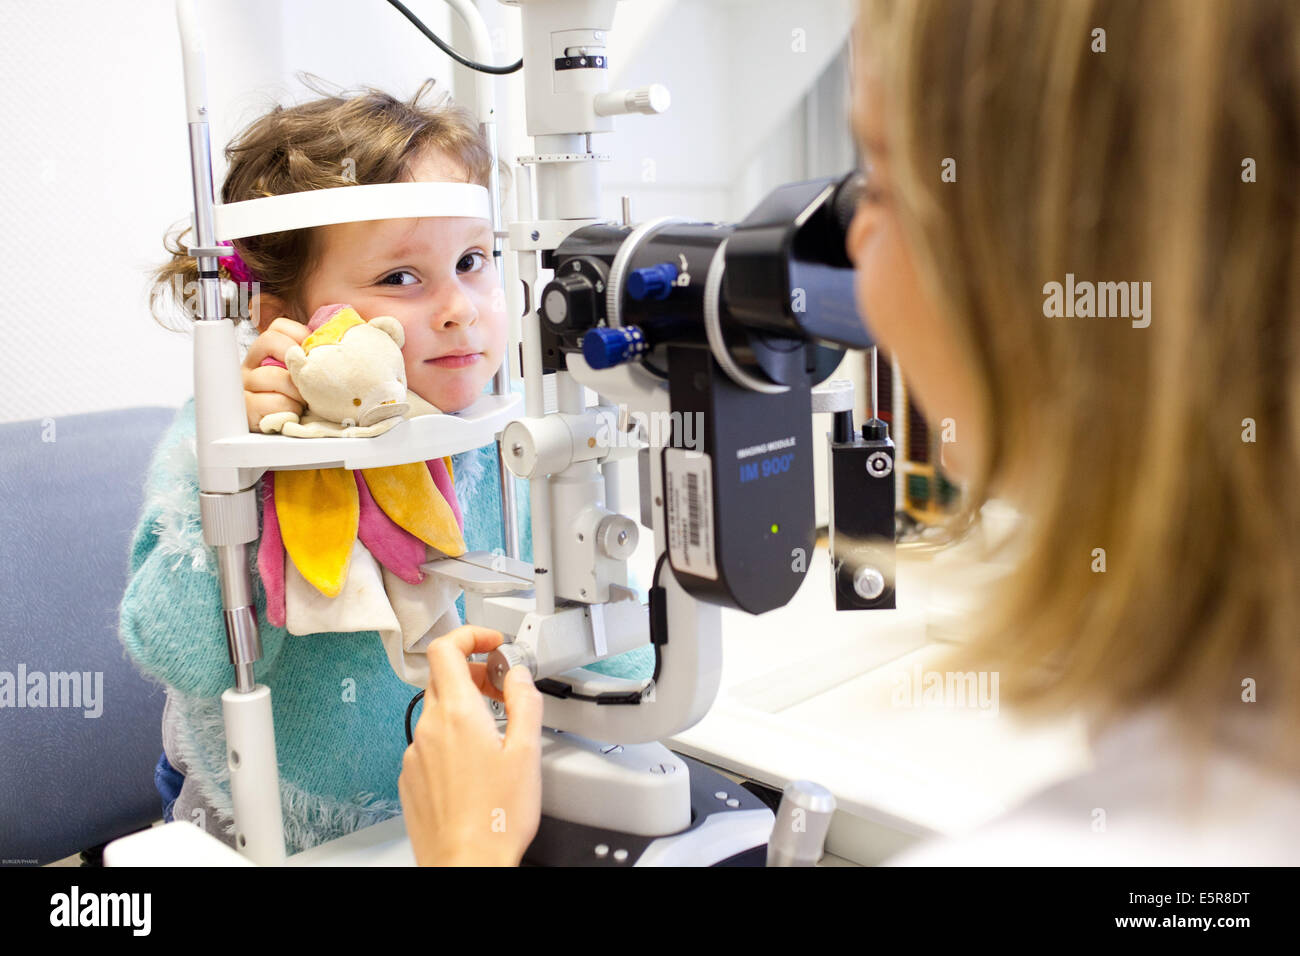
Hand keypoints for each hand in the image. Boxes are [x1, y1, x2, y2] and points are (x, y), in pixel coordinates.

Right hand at [241, 317, 307, 431]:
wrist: (287, 432)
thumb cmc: (304, 399)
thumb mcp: (310, 373)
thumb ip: (317, 354)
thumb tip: (352, 328)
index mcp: (267, 350)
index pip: (279, 327)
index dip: (301, 336)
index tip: (314, 355)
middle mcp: (252, 362)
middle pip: (269, 340)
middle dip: (297, 361)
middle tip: (310, 381)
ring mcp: (245, 383)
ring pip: (273, 375)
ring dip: (297, 391)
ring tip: (305, 402)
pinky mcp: (245, 406)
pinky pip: (272, 401)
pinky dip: (290, 409)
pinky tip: (294, 413)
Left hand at [399, 626, 543, 865]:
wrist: (466, 864)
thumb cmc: (496, 819)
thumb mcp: (527, 752)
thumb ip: (525, 702)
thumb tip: (517, 675)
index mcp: (458, 715)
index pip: (446, 648)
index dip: (469, 635)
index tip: (490, 643)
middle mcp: (429, 730)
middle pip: (443, 678)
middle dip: (473, 673)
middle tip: (499, 688)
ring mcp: (415, 755)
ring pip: (436, 712)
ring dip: (463, 708)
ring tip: (493, 732)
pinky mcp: (410, 778)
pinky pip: (428, 742)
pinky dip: (450, 738)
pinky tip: (474, 763)